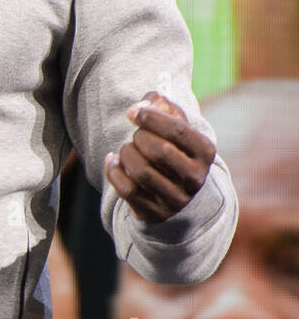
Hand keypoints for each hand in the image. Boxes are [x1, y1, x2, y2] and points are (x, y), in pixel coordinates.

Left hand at [105, 91, 214, 224]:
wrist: (177, 192)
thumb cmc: (174, 149)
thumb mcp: (176, 125)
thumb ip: (162, 105)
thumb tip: (141, 106)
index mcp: (205, 152)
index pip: (178, 130)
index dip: (151, 117)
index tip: (132, 112)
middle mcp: (194, 178)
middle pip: (158, 151)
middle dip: (139, 137)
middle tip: (135, 136)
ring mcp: (175, 199)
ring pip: (141, 172)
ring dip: (126, 154)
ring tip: (126, 149)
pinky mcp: (154, 212)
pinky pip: (127, 189)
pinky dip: (113, 171)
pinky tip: (112, 161)